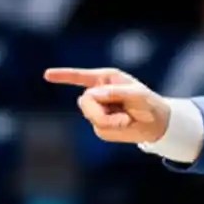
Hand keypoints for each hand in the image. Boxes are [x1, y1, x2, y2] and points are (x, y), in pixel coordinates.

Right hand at [44, 68, 169, 143]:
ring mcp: (98, 110)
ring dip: (110, 120)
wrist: (156, 124)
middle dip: (99, 111)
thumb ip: (116, 93)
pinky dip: (113, 128)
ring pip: (91, 116)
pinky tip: (124, 125)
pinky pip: (100, 128)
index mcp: (105, 80)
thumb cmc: (148, 103)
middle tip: (123, 118)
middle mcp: (98, 93)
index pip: (80, 77)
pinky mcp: (101, 126)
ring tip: (127, 119)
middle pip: (85, 102)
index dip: (64, 76)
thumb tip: (93, 94)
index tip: (47, 75)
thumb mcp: (137, 94)